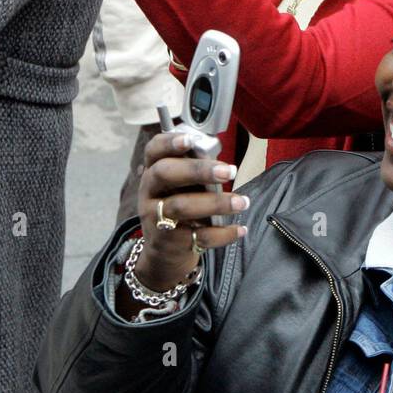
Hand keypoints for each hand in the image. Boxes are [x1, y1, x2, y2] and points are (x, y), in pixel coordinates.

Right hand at [131, 131, 245, 293]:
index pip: (153, 150)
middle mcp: (150, 192)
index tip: (189, 140)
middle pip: (165, 173)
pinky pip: (198, 236)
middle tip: (229, 171)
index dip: (168, 142)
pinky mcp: (169, 241)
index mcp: (153, 171)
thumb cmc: (179, 207)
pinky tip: (240, 229)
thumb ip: (194, 172)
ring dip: (216, 203)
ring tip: (242, 202)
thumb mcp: (180, 187)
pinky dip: (222, 233)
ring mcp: (155, 217)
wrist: (165, 253)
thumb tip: (222, 164)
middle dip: (197, 170)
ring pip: (181, 206)